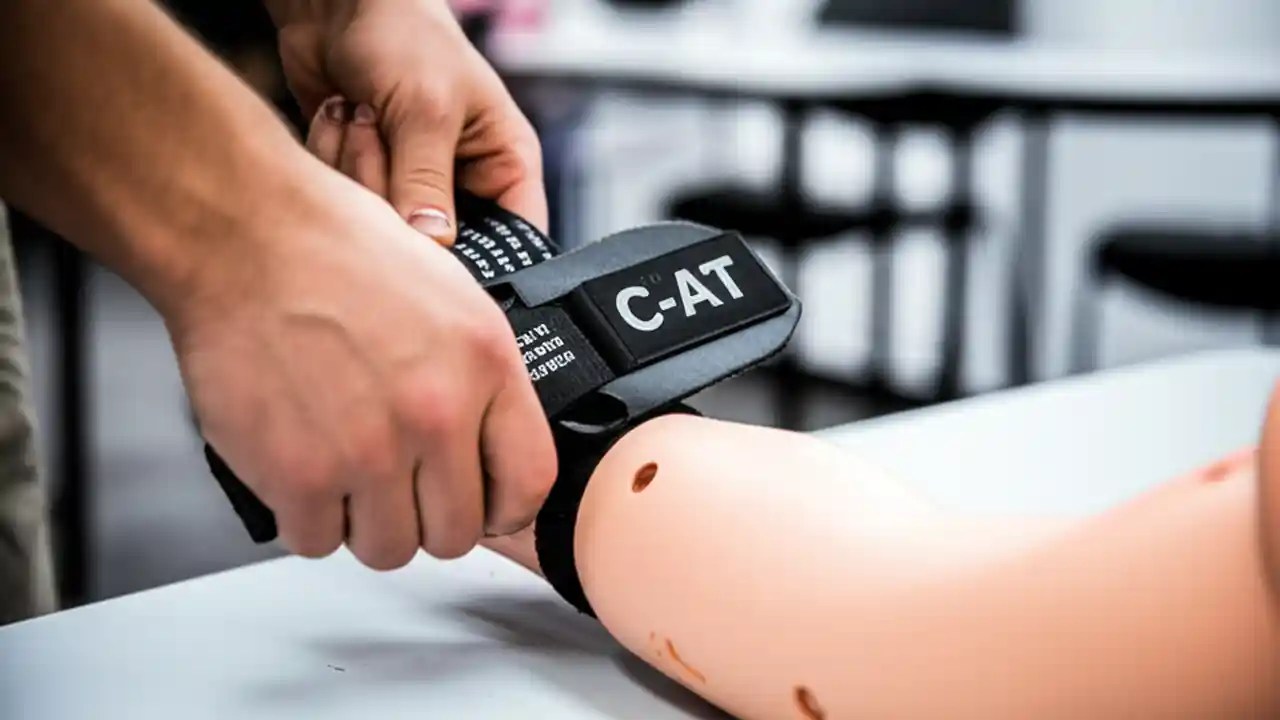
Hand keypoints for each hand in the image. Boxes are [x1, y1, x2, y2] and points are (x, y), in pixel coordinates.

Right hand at [175, 156, 555, 568]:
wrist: (247, 236)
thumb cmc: (340, 254)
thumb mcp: (455, 297)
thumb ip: (483, 380)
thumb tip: (492, 450)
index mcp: (485, 367)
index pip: (529, 484)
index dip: (506, 508)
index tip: (485, 506)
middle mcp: (435, 414)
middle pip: (456, 533)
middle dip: (429, 519)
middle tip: (402, 489)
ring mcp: (367, 450)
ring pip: (389, 549)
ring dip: (367, 523)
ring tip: (348, 475)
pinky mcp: (298, 474)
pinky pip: (318, 542)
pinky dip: (308, 518)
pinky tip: (305, 471)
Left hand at [264, 0, 546, 242]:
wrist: (334, 3)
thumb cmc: (404, 33)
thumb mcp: (426, 108)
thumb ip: (427, 183)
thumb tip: (433, 247)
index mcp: (504, 166)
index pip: (518, 240)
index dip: (491, 261)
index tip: (443, 260)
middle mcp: (462, 184)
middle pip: (440, 245)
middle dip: (399, 199)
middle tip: (385, 143)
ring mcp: (409, 186)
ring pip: (385, 229)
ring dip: (359, 167)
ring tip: (363, 114)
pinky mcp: (365, 183)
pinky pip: (346, 208)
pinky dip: (333, 159)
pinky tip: (342, 117)